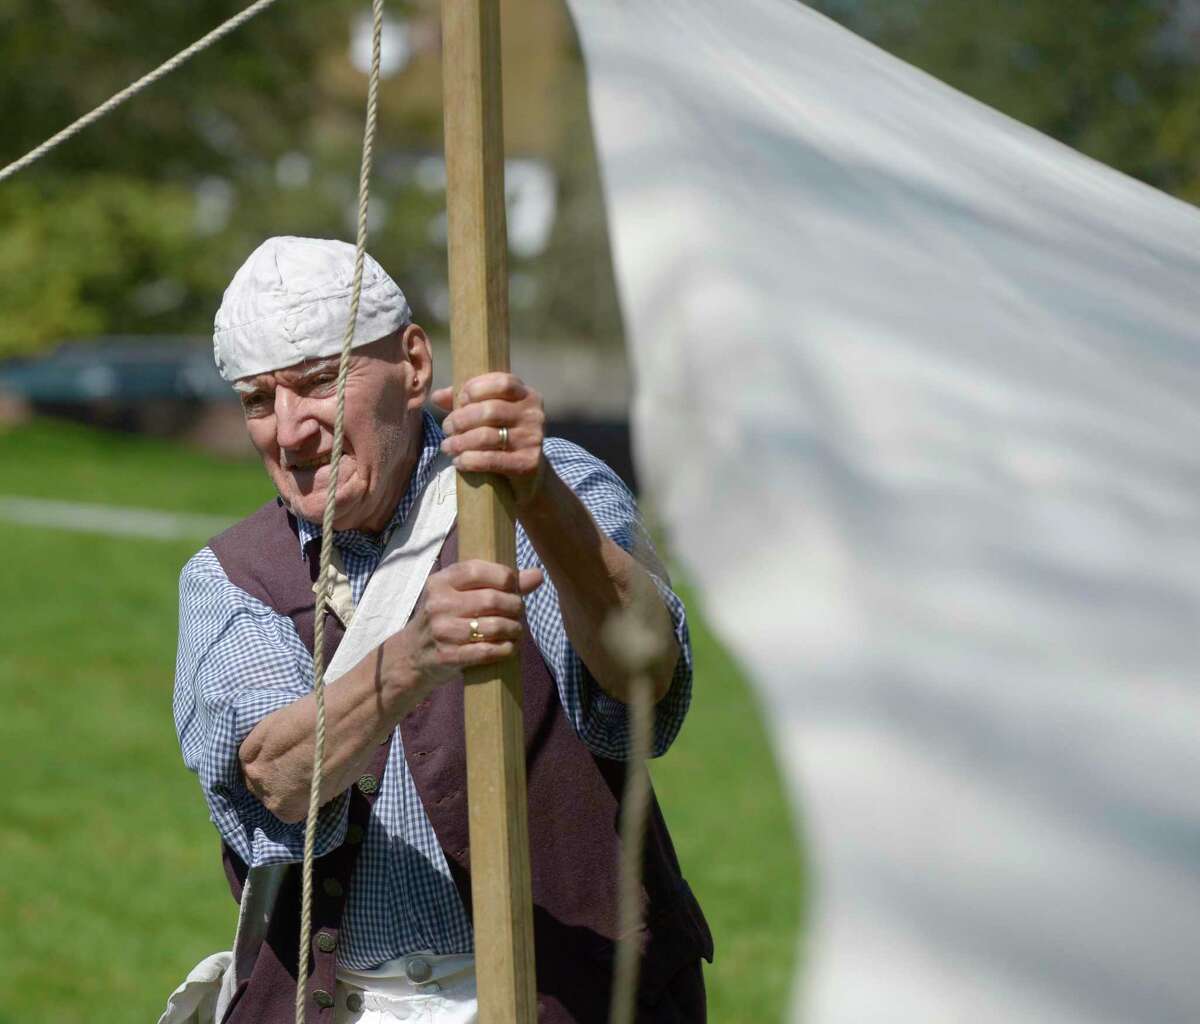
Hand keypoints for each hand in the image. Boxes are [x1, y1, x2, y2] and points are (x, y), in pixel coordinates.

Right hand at [402, 559, 543, 685]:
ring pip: (494, 626)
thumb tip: (537, 575)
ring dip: (514, 629)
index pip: (478, 570)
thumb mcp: (460, 594)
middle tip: (519, 612)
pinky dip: (505, 649)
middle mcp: (438, 604)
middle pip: (492, 599)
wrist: (411, 655)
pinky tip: (509, 647)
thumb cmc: (444, 618)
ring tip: (516, 630)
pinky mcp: (448, 656)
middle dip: (515, 606)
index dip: (505, 577)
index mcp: (440, 582)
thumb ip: (497, 582)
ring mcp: (442, 631)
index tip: (516, 587)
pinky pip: (487, 652)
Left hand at [432, 373, 546, 508]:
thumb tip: (437, 396)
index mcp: (526, 395)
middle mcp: (533, 414)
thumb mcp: (490, 413)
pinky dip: (470, 460)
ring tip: (448, 446)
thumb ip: (465, 401)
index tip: (460, 400)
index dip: (476, 388)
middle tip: (447, 427)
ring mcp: (532, 439)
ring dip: (460, 441)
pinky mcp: (528, 463)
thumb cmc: (505, 435)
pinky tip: (458, 461)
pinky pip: (491, 460)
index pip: (502, 383)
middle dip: (461, 419)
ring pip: (487, 436)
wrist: (531, 472)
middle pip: (491, 410)